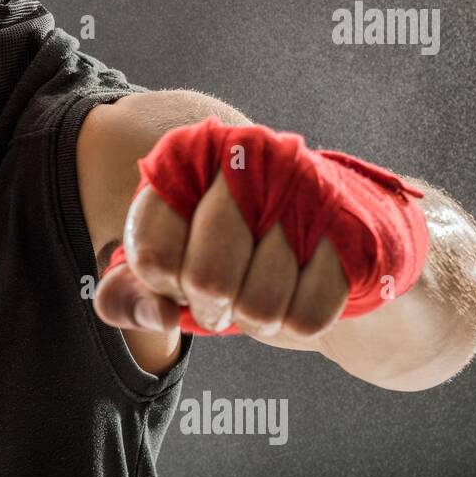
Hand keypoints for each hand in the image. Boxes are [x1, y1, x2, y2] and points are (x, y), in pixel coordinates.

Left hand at [95, 169, 349, 339]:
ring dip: (258, 316)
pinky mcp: (351, 230)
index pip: (153, 255)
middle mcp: (246, 159)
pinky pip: (308, 317)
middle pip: (206, 283)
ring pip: (259, 306)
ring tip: (264, 286)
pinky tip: (302, 286)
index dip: (163, 284)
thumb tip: (157, 316)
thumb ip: (124, 295)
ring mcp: (304, 190)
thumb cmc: (226, 249)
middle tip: (222, 293)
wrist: (319, 238)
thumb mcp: (161, 266)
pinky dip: (299, 319)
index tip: (177, 270)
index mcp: (186, 157)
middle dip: (211, 307)